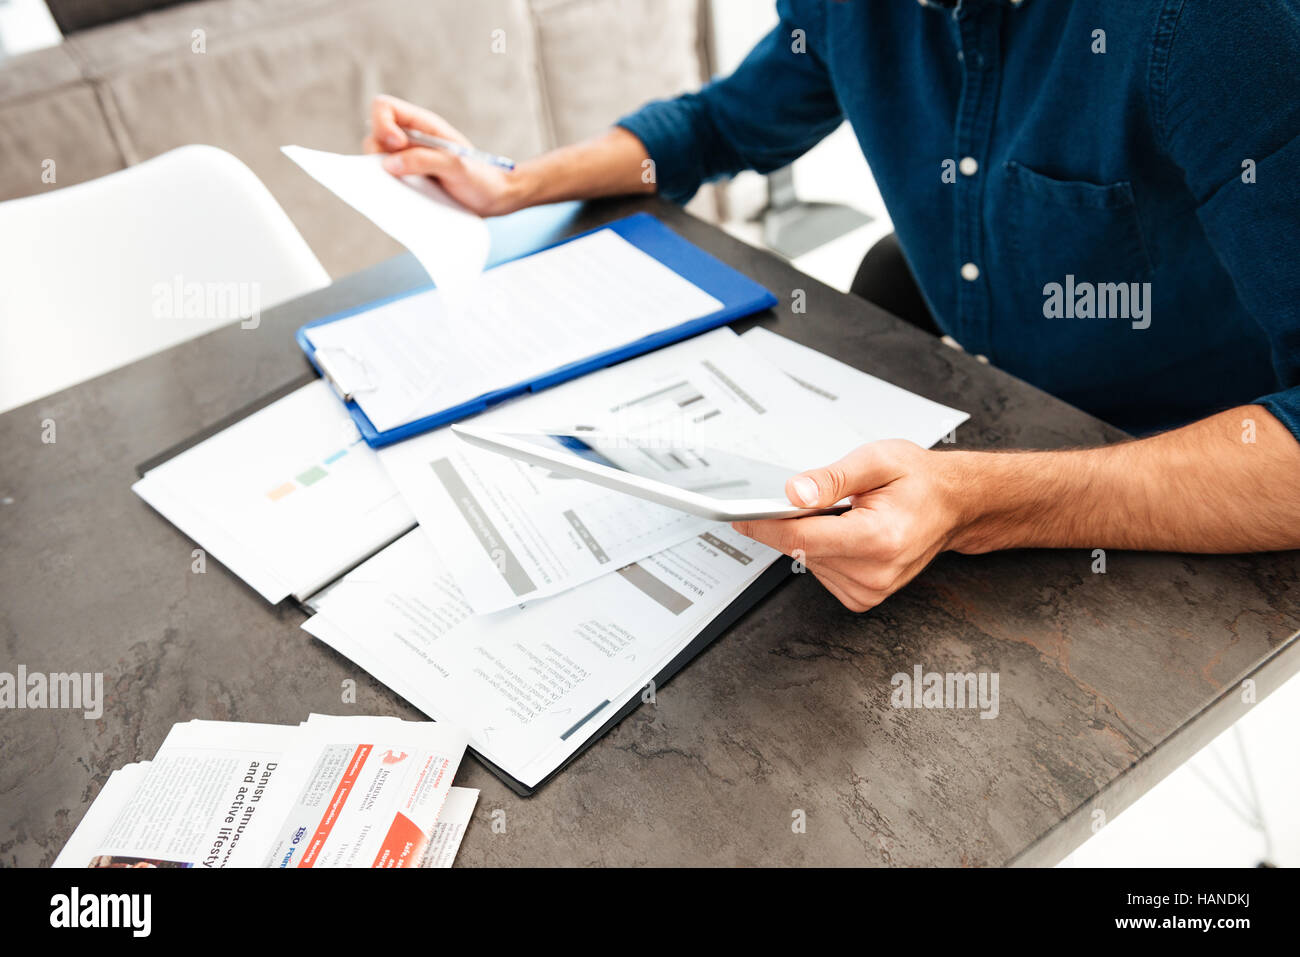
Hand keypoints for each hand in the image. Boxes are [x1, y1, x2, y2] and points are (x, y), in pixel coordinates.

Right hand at [363, 94, 522, 215]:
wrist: (495, 200)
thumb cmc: (481, 178)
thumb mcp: (456, 166)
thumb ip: (423, 160)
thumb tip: (388, 165)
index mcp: (423, 125)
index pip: (384, 108)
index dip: (382, 124)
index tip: (397, 145)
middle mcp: (411, 140)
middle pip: (374, 136)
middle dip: (378, 153)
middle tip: (399, 173)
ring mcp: (409, 161)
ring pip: (378, 161)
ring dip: (382, 174)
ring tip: (406, 189)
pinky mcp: (410, 181)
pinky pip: (389, 181)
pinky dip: (389, 189)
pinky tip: (403, 200)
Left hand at [732, 440, 962, 611]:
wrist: (952, 504)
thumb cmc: (920, 481)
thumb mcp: (878, 460)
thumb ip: (832, 477)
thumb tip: (793, 493)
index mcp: (879, 538)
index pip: (802, 539)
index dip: (765, 526)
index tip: (740, 517)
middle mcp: (875, 572)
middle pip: (802, 550)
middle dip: (794, 523)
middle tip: (812, 497)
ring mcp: (870, 590)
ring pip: (808, 562)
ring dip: (812, 537)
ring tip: (846, 515)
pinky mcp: (864, 597)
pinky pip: (821, 572)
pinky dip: (823, 551)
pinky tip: (847, 534)